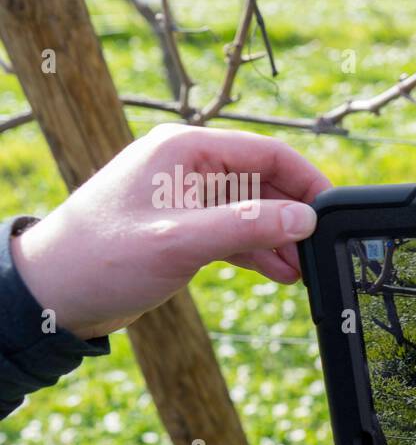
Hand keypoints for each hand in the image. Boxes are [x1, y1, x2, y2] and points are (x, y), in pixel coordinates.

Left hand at [9, 124, 329, 338]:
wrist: (50, 295)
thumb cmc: (101, 259)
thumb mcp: (183, 242)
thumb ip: (249, 227)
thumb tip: (306, 219)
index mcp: (185, 150)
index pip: (267, 152)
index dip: (307, 180)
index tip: (335, 211)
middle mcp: (188, 166)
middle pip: (264, 181)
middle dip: (295, 215)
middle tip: (320, 250)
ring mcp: (185, 197)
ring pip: (252, 209)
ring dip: (279, 238)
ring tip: (303, 269)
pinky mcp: (183, 227)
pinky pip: (234, 231)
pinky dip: (258, 250)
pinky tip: (281, 273)